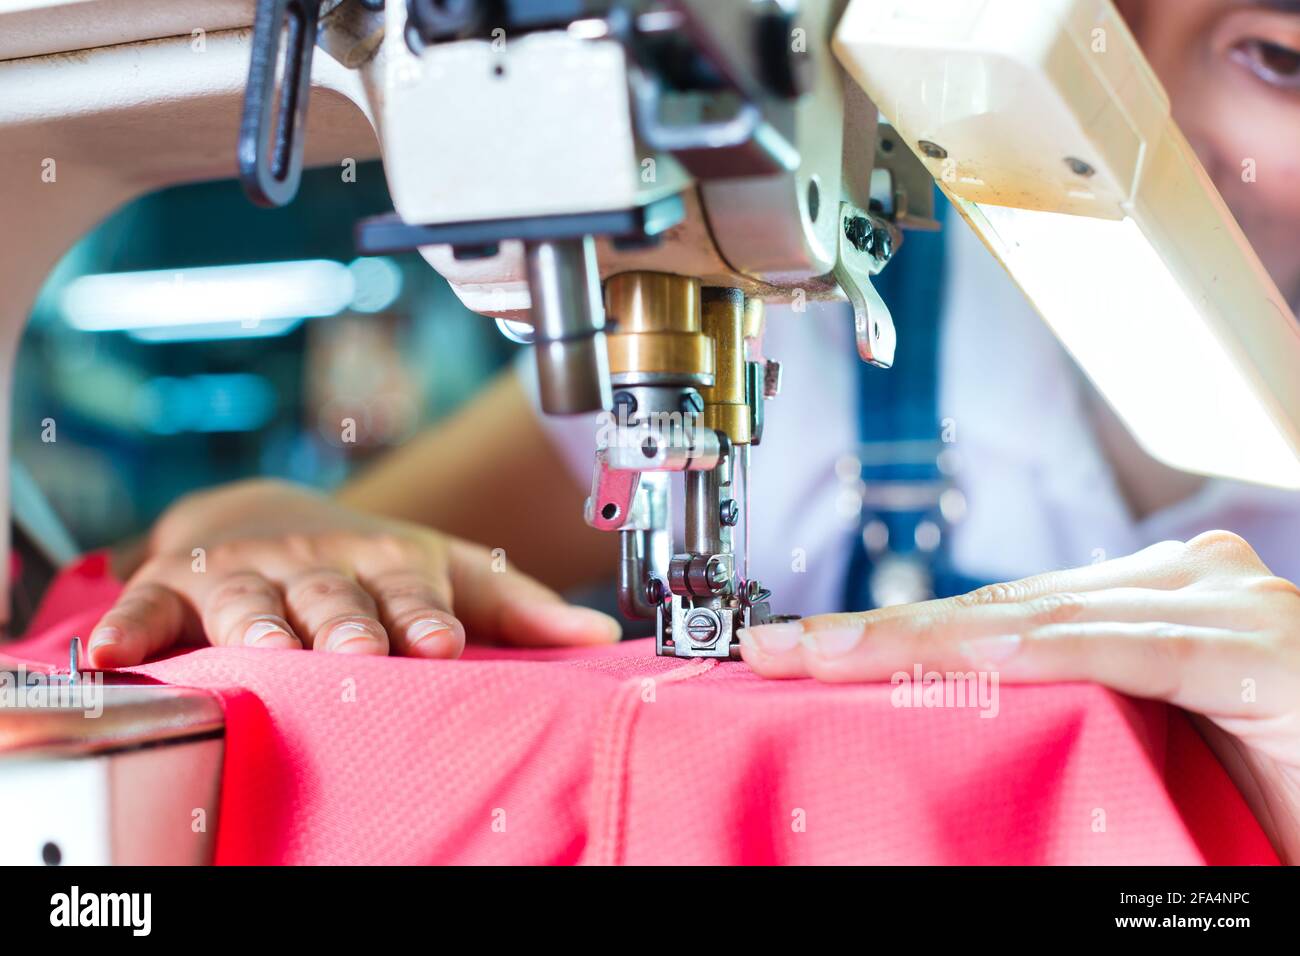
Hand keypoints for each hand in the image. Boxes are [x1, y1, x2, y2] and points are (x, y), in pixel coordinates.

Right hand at [88, 479, 619, 666]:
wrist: (282, 515)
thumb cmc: (378, 566)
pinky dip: (131, 624)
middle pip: (335, 596)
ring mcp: (253, 573)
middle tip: (359, 651)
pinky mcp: (184, 585)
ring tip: (261, 644)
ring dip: (254, 619)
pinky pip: (155, 605)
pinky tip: (114, 652)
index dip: (425, 617)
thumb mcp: (451, 577)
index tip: (440, 643)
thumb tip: (603, 635)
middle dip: (346, 623)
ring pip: (253, 595)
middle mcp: (323, 564)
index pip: (414, 593)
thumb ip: (521, 610)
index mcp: (392, 564)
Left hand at [738, 531, 1299, 861]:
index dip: (896, 634)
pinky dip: (1042, 654)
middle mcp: (1176, 584)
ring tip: (828, 658)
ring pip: (1040, 617)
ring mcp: (1216, 603)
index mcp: (1146, 603)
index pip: (998, 617)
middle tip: (779, 652)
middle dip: (885, 634)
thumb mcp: (1148, 742)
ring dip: (925, 642)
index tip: (802, 652)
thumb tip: (961, 736)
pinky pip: (1126, 649)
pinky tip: (966, 659)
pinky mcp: (1251, 647)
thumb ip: (1071, 718)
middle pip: (1001, 609)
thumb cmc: (1271, 778)